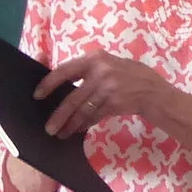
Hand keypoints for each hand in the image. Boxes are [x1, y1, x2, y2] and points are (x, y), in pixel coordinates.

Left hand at [36, 53, 172, 138]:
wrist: (154, 90)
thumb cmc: (128, 75)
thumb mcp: (109, 64)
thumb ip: (89, 70)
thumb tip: (63, 86)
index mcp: (95, 58)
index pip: (65, 70)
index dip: (49, 83)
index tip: (37, 95)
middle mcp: (101, 72)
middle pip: (73, 97)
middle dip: (59, 115)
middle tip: (48, 127)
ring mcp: (109, 89)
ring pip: (83, 111)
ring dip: (70, 124)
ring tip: (60, 133)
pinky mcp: (115, 104)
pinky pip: (94, 117)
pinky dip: (84, 125)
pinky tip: (76, 131)